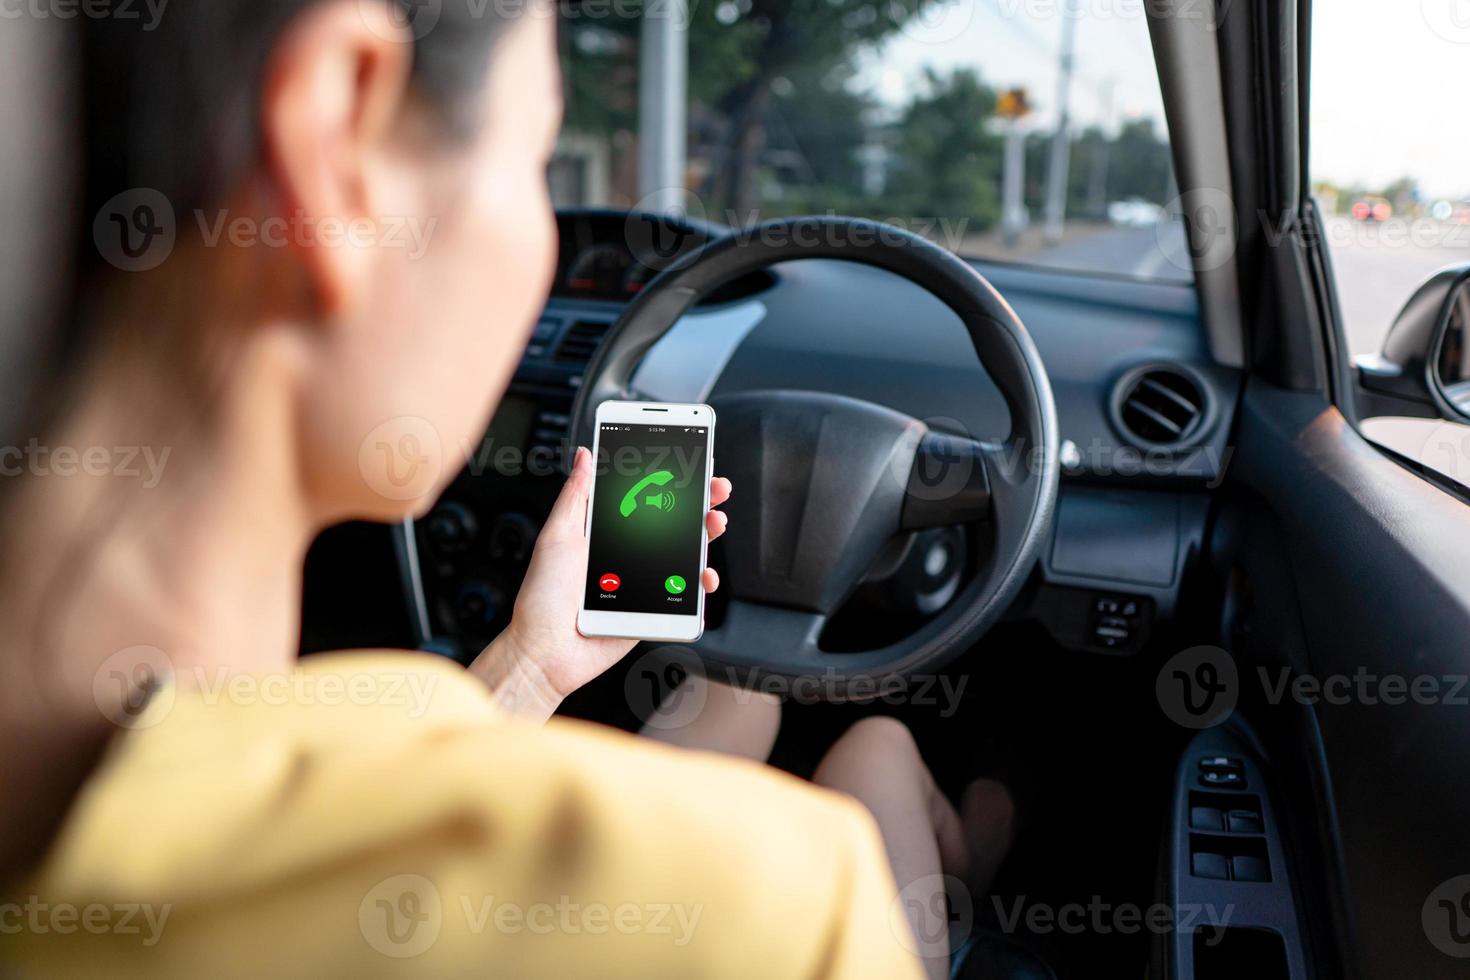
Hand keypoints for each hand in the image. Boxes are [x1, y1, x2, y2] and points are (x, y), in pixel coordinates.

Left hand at [470, 446, 730, 718]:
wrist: (547, 651)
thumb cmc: (543, 598)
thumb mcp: (557, 536)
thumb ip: (576, 495)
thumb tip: (585, 457)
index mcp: (605, 532)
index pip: (644, 499)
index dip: (668, 482)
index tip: (689, 466)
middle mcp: (627, 554)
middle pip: (672, 523)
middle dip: (699, 502)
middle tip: (714, 489)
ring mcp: (642, 581)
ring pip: (685, 554)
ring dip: (707, 536)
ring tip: (714, 524)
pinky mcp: (652, 609)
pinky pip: (685, 594)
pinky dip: (701, 584)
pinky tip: (704, 575)